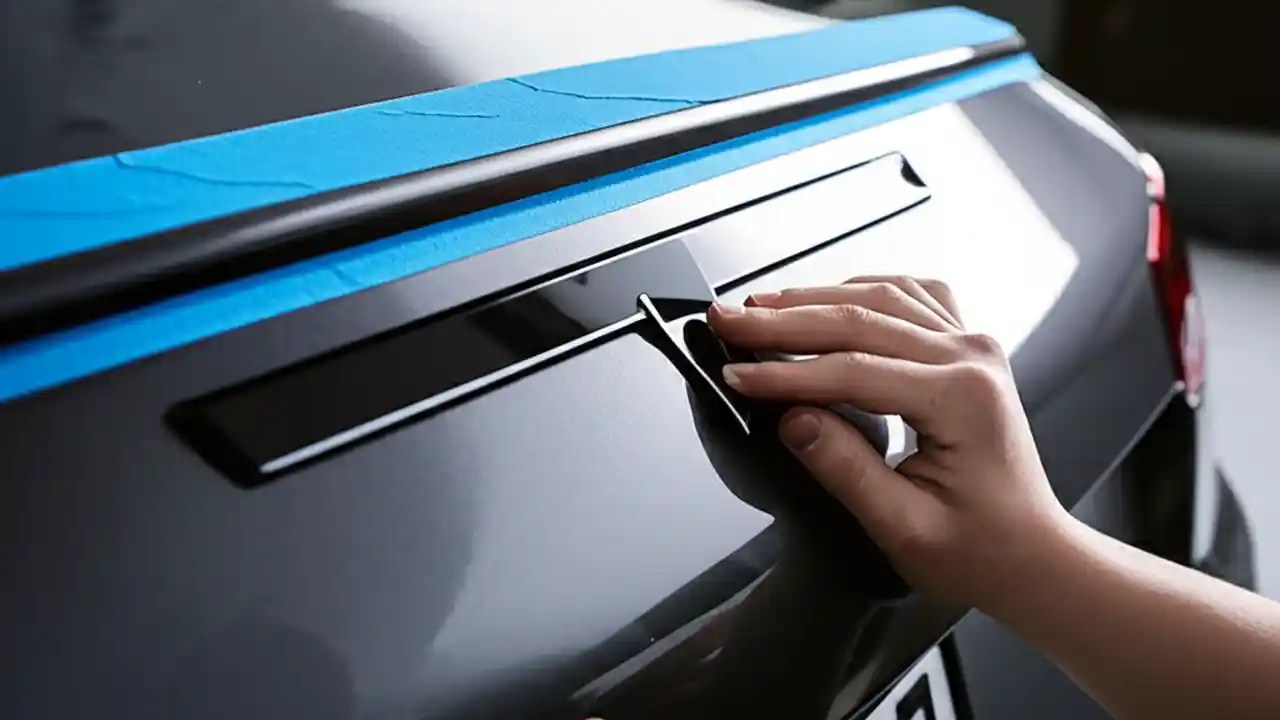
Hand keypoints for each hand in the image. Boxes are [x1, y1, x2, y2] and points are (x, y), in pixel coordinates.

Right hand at [708, 277, 1073, 609]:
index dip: (785, 372)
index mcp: (962, 400)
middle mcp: (972, 359)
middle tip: (727, 319)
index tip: (735, 374)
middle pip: (861, 318)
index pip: (853, 369)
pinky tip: (827, 296)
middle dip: (783, 319)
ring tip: (759, 305)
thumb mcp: (903, 528)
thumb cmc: (980, 551)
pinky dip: (862, 290)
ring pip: (882, 296)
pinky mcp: (967, 349)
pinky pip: (912, 297)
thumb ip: (844, 468)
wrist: (1032, 555)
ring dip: (815, 297)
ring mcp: (973, 347)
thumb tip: (791, 418)